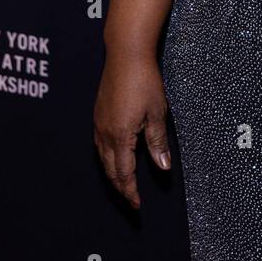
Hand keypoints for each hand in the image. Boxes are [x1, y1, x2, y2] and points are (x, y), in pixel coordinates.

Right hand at [93, 51, 170, 209]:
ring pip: (103, 158)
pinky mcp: (98, 114)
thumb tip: (163, 168)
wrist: (125, 55)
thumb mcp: (157, 113)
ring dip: (113, 173)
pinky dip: (107, 158)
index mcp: (120, 136)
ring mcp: (99, 123)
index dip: (130, 191)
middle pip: (110, 170)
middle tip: (130, 200)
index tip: (137, 205)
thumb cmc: (145, 81)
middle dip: (120, 187)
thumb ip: (157, 142)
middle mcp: (105, 133)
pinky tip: (114, 157)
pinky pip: (100, 144)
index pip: (124, 173)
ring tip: (123, 184)